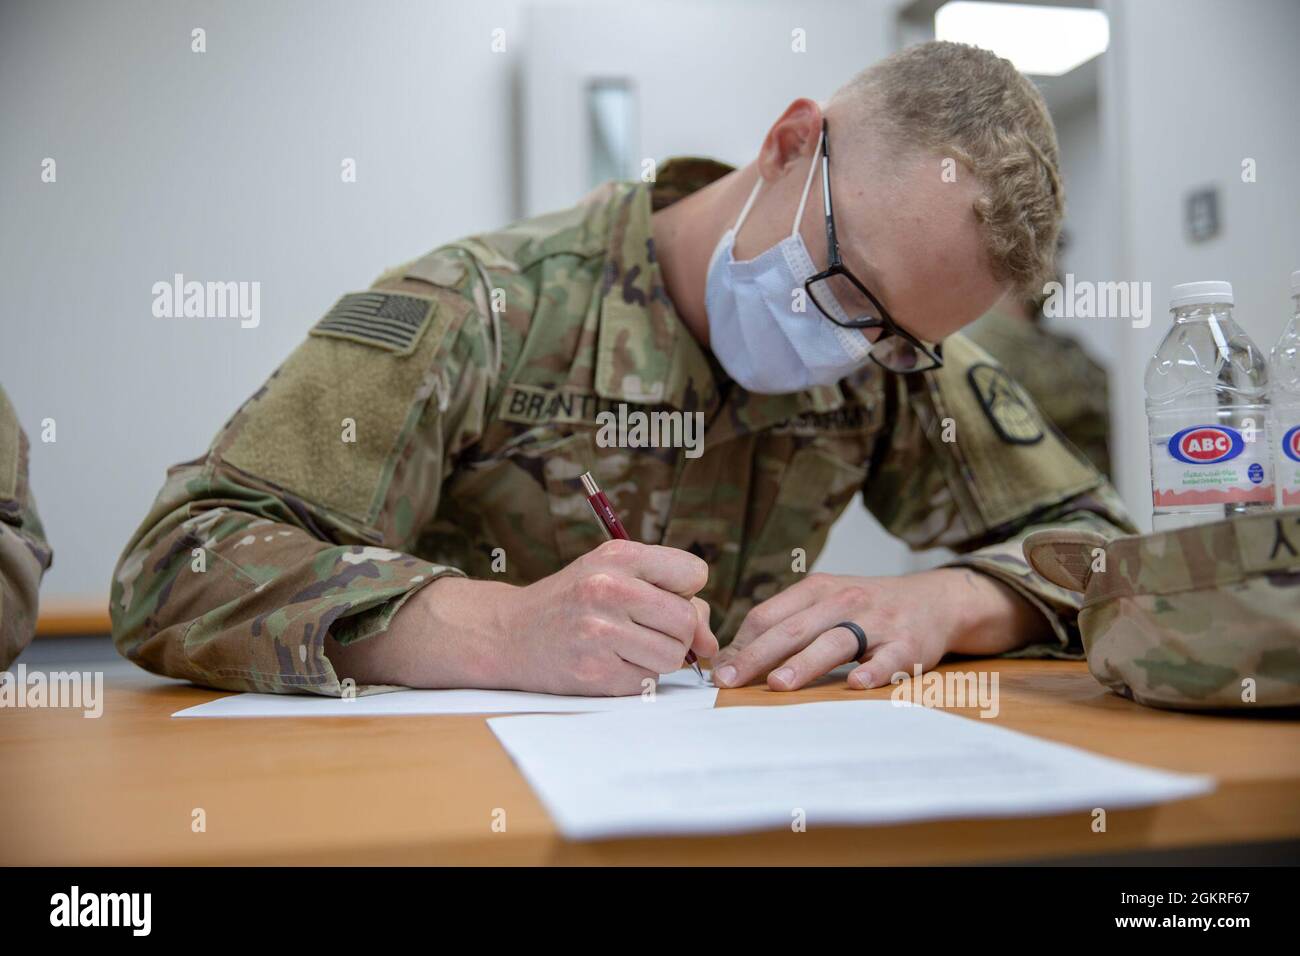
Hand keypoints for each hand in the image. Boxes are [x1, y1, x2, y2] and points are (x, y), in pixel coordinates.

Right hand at [498, 538, 716, 694]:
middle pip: (686, 620)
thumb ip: (670, 596)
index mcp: (618, 556)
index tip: (660, 597)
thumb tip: (710, 644)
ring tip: (626, 646)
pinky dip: (635, 677)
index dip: (685, 591)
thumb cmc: (572, 602)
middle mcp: (608, 589)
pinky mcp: (595, 672)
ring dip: (658, 658)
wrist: (509, 633)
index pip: (695, 573)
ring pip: (673, 656)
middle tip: (644, 629)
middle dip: (676, 631)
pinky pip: (648, 681)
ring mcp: (600, 632)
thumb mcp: (615, 576)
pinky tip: (608, 662)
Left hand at [710, 568, 1044, 690]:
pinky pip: (888, 658)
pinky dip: (873, 670)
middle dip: (758, 655)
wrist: (934, 599)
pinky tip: (855, 685)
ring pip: (835, 641)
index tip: (717, 670)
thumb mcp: (824, 602)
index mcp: (817, 590)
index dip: (741, 643)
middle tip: (731, 680)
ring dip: (805, 663)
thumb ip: (785, 623)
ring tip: (779, 684)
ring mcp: (876, 621)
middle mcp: (843, 601)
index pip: (769, 615)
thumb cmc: (866, 607)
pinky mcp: (907, 643)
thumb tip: (734, 656)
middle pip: (794, 629)